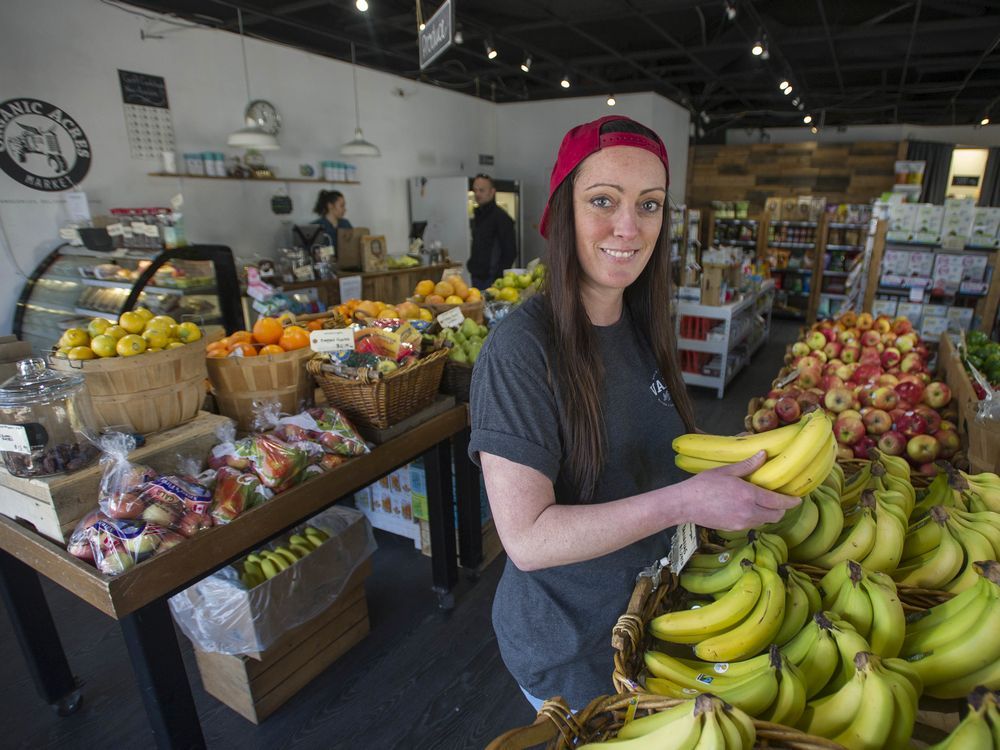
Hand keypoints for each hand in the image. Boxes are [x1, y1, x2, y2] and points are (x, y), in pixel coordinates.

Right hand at [677, 451, 801, 530]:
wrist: (685, 504)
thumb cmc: (703, 485)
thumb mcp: (726, 472)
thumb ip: (747, 465)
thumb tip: (763, 455)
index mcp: (748, 495)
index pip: (778, 502)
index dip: (790, 502)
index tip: (798, 499)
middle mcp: (748, 512)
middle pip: (775, 516)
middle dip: (781, 509)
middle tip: (780, 500)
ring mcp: (741, 523)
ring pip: (764, 521)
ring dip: (768, 514)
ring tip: (763, 503)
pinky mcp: (734, 529)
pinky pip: (752, 524)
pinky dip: (755, 517)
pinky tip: (747, 508)